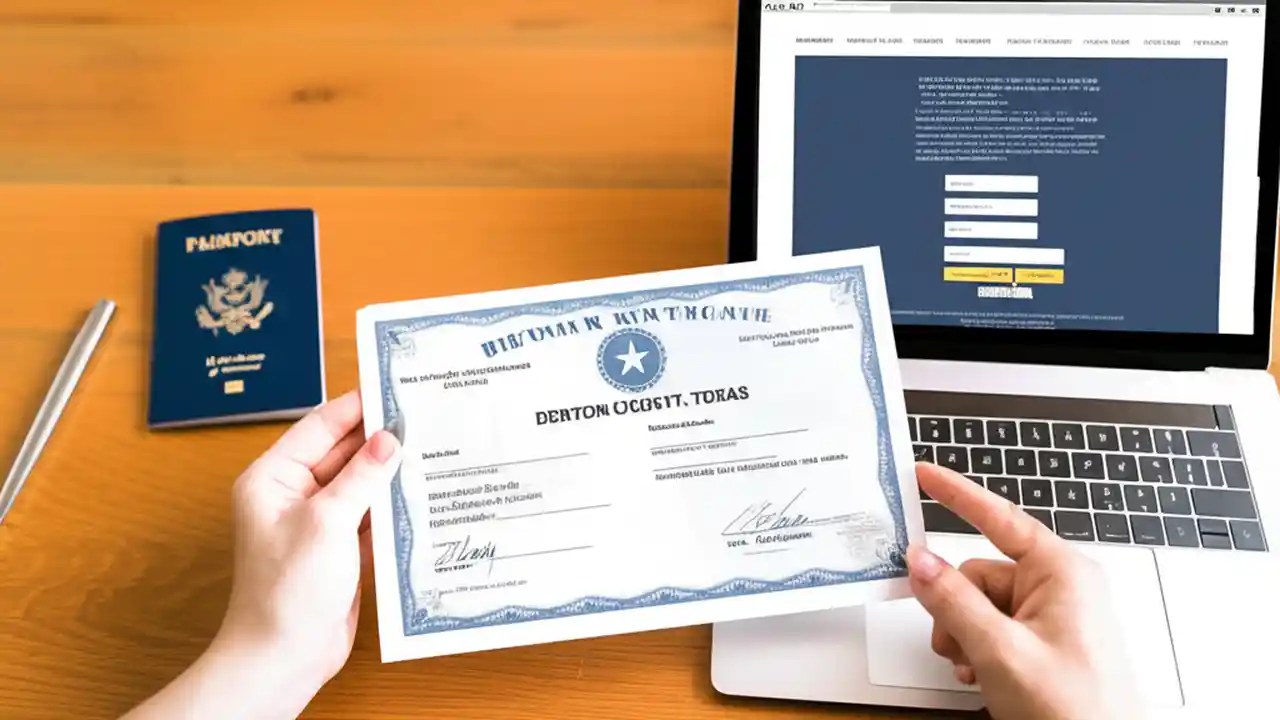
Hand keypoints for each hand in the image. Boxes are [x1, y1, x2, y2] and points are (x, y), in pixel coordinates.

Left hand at [125, 391, 401, 719]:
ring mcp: (318, 522)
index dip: (358, 407)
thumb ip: (361, 477)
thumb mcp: (327, 522)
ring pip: (361, 484)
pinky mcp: (339, 547)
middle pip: (344, 453)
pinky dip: (394, 507)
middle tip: (426, 419)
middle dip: (382, 440)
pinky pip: (371, 515)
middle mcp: (293, 494)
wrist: (283, 657)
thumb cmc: (286, 591)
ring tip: (434, 451)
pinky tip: (424, 494)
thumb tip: (390, 440)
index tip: (395, 389)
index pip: (320, 426)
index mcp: (273, 477)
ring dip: (392, 473)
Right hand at [907, 463, 1143, 719]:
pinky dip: (977, 648)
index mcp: (1061, 573)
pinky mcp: (1044, 642)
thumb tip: (920, 562)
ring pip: (979, 605)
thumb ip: (954, 602)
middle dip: (954, 607)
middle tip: (951, 642)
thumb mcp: (1001, 651)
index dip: (957, 493)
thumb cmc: (1078, 711)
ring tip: (973, 668)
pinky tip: (981, 675)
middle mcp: (1059, 588)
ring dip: (963, 635)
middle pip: (979, 573)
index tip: (925, 475)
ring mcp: (1052, 617)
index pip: (998, 517)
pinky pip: (993, 628)